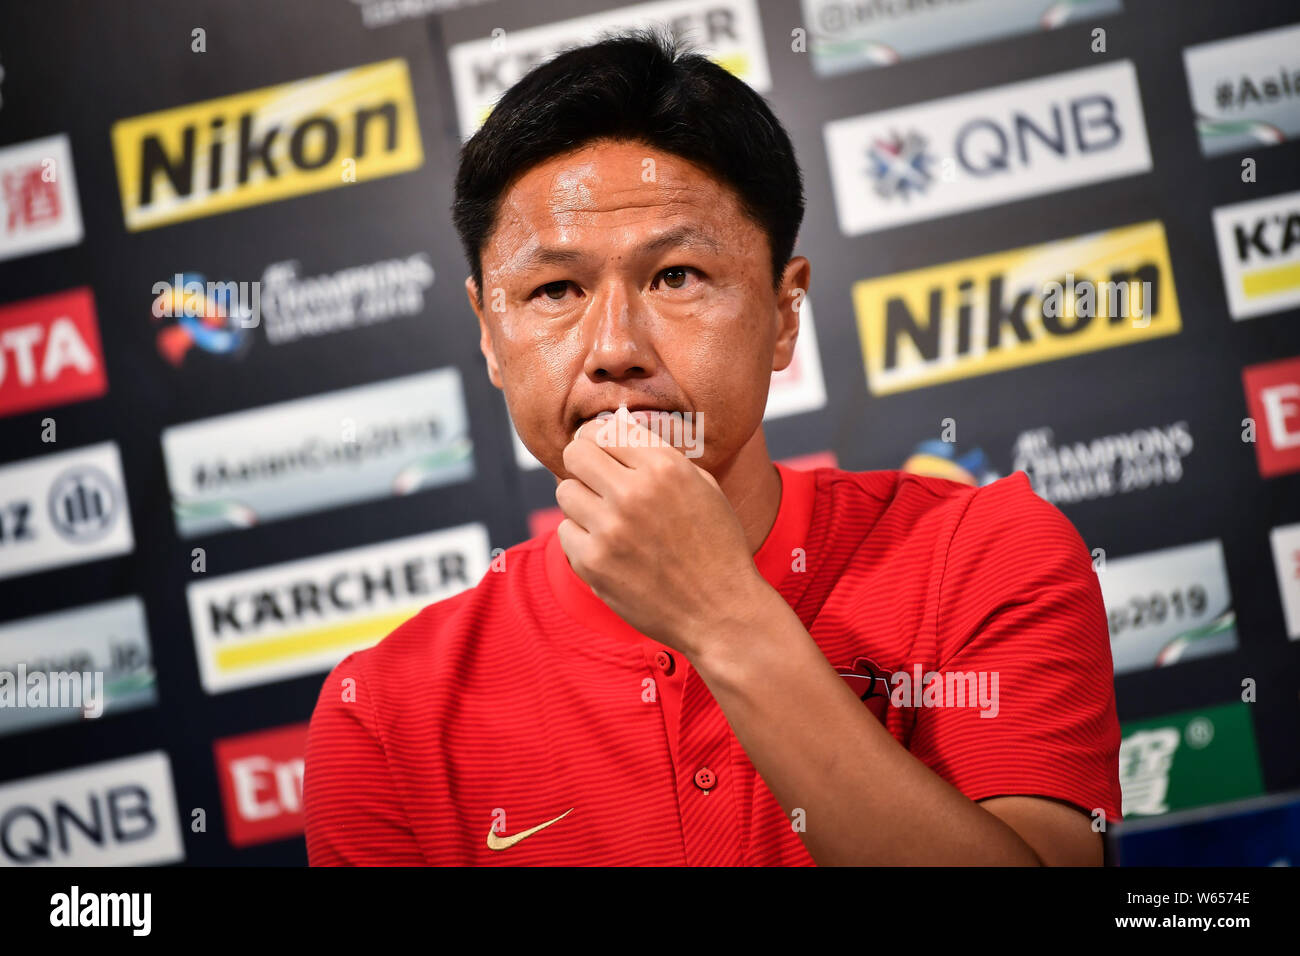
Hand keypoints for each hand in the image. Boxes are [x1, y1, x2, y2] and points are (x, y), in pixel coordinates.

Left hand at [555, 406, 767, 655]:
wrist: (720, 611)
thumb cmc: (715, 546)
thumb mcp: (702, 487)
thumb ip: (659, 457)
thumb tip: (614, 429)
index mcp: (665, 467)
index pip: (605, 430)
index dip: (598, 439)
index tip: (601, 450)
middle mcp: (633, 493)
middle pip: (575, 454)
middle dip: (583, 463)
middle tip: (595, 479)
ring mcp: (609, 529)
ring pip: (565, 492)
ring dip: (583, 503)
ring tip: (609, 520)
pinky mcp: (593, 563)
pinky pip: (565, 532)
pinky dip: (582, 538)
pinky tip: (609, 548)